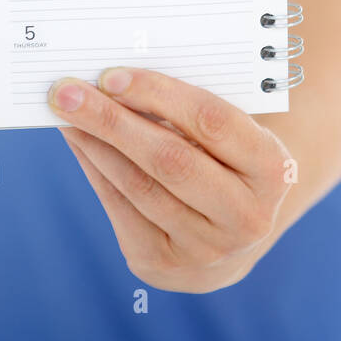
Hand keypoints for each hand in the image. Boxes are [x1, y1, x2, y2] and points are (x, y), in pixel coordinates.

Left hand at [48, 67, 294, 292]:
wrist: (235, 233)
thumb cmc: (228, 157)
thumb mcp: (232, 132)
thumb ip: (191, 108)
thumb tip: (116, 80)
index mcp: (274, 169)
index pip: (211, 121)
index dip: (158, 95)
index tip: (111, 75)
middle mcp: (246, 216)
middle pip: (169, 159)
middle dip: (112, 120)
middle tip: (68, 91)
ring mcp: (205, 249)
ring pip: (139, 185)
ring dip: (95, 144)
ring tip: (67, 112)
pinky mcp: (164, 265)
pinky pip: (121, 208)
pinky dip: (95, 169)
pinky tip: (80, 142)